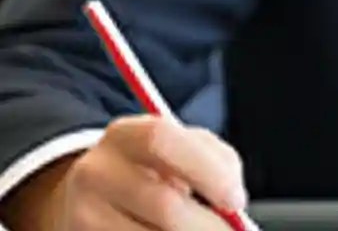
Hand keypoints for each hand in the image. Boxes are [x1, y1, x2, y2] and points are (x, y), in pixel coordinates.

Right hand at [1, 116, 246, 229]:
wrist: (97, 194)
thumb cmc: (159, 168)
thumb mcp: (187, 148)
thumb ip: (218, 162)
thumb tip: (235, 204)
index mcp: (125, 135)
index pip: (161, 140)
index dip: (206, 170)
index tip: (237, 201)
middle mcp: (96, 172)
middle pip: (162, 204)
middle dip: (209, 226)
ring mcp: (82, 215)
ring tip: (202, 230)